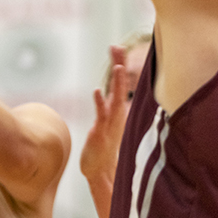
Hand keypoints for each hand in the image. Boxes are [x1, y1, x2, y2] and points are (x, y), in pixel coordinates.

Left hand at [79, 44, 128, 184]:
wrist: (101, 170)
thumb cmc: (104, 145)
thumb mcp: (109, 123)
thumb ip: (111, 108)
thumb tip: (115, 95)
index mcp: (119, 110)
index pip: (121, 83)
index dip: (119, 65)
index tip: (118, 47)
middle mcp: (117, 114)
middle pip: (120, 86)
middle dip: (119, 66)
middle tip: (118, 47)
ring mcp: (110, 123)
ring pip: (115, 99)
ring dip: (117, 83)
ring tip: (117, 66)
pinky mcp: (101, 132)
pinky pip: (101, 115)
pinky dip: (100, 103)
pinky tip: (97, 91)